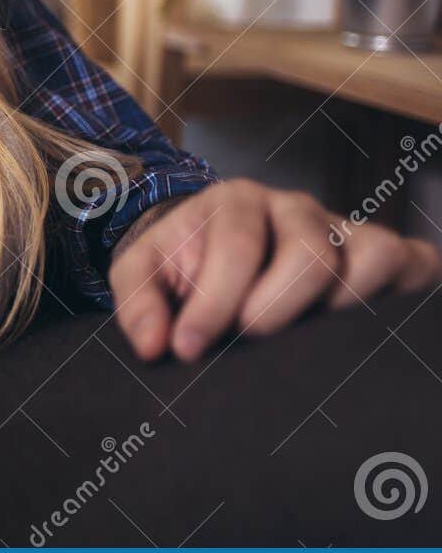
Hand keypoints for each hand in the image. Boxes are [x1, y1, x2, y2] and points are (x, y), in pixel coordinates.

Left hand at [110, 179, 440, 362]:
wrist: (213, 246)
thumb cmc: (181, 264)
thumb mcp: (142, 272)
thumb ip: (138, 303)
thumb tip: (154, 346)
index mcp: (234, 203)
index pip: (236, 247)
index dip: (213, 303)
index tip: (188, 348)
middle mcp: (294, 209)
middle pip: (311, 252)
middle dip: (277, 305)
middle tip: (250, 337)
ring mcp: (343, 229)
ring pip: (373, 254)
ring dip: (345, 304)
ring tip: (306, 339)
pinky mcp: (382, 254)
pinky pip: (413, 262)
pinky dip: (403, 295)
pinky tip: (368, 331)